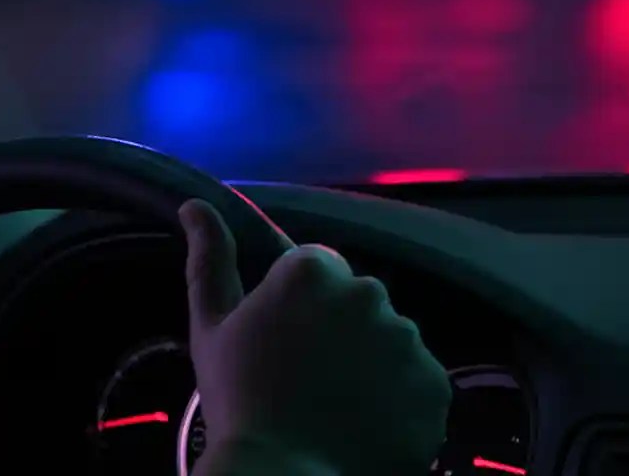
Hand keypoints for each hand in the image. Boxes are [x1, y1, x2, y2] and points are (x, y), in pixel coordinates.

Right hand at [181, 200, 450, 475]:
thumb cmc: (238, 400)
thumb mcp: (212, 327)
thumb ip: (210, 258)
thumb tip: (195, 204)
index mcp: (313, 271)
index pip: (319, 269)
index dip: (300, 308)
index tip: (284, 344)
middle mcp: (369, 292)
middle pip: (359, 302)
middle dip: (340, 330)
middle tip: (309, 379)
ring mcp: (407, 339)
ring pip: (390, 340)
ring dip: (372, 364)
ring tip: (338, 408)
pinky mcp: (434, 384)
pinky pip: (418, 382)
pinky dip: (400, 401)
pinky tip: (366, 425)